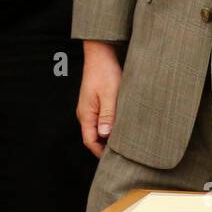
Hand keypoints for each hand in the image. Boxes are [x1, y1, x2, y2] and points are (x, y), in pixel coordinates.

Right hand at [77, 40, 121, 157]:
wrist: (100, 54)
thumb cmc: (105, 72)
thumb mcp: (109, 94)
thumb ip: (107, 115)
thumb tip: (105, 135)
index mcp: (86, 114)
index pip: (90, 141)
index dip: (101, 151)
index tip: (115, 158)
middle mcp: (86, 113)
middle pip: (93, 136)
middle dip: (106, 145)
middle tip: (123, 152)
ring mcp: (90, 107)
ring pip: (98, 128)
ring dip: (109, 134)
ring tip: (125, 140)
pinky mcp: (96, 102)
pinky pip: (102, 118)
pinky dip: (110, 124)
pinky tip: (122, 123)